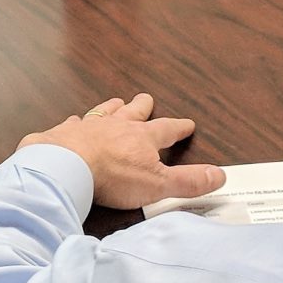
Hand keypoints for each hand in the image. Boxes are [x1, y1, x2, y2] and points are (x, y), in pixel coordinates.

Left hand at [21, 93, 224, 209]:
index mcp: (141, 138)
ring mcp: (88, 128)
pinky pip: (72, 124)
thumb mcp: (158, 184)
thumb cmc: (113, 175)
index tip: (187, 123)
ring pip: (104, 112)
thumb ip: (188, 181)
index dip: (178, 128)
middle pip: (133, 112)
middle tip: (147, 98)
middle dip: (143, 107)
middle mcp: (116, 126)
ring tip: (117, 101)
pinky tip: (74, 120)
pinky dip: (75, 123)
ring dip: (112, 107)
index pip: (166, 130)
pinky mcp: (64, 135)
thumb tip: (219, 176)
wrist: (67, 166)